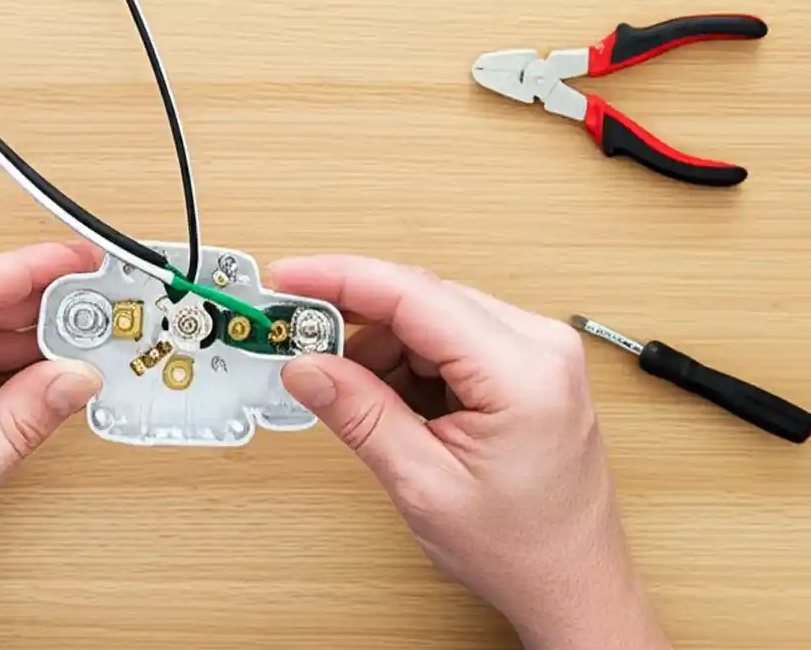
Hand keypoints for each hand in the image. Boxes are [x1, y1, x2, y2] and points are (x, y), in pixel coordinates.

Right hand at [272, 256, 670, 649]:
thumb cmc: (522, 548)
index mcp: (523, 372)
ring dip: (383, 352)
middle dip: (356, 324)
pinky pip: (450, 340)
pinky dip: (409, 365)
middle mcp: (540, 345)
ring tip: (363, 408)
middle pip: (421, 300)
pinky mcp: (527, 364)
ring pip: (430, 318)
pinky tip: (397, 409)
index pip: (414, 295)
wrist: (572, 583)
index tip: (289, 277)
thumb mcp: (423, 485)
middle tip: (300, 348)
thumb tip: (306, 367)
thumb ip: (360, 415)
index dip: (341, 279)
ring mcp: (538, 351)